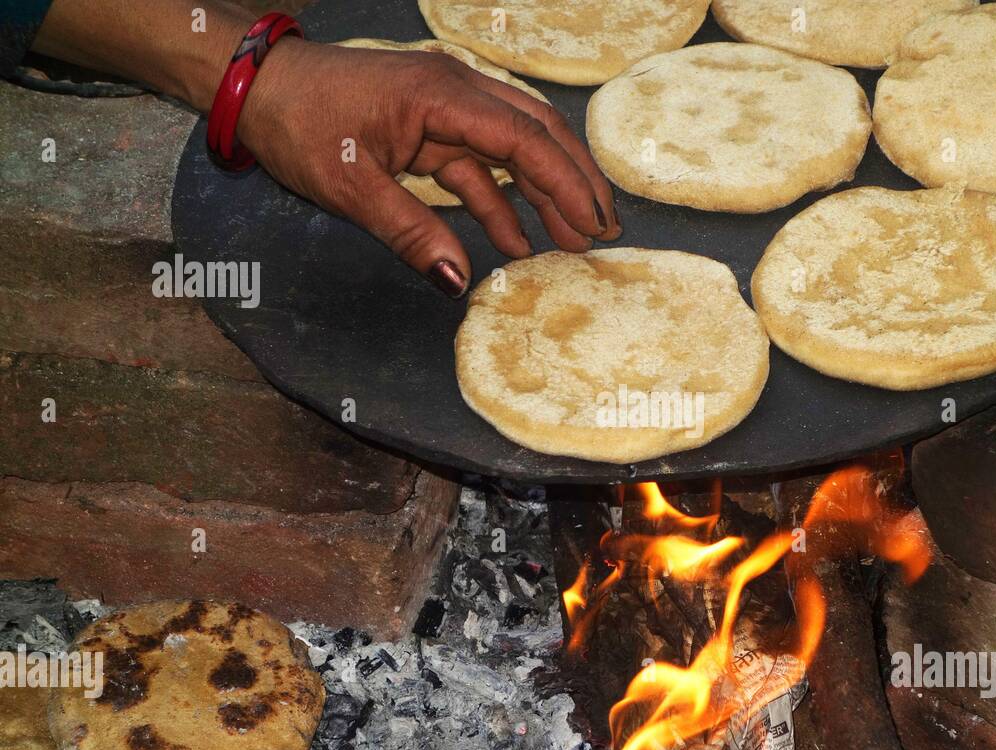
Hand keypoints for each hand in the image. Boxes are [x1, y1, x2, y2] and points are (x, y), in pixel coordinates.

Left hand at [240, 38, 621, 295]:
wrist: (258, 89)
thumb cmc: (300, 124)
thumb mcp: (351, 186)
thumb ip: (410, 233)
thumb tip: (458, 281)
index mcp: (442, 94)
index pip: (523, 137)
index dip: (563, 181)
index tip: (592, 221)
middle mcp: (455, 91)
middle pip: (535, 133)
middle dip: (573, 181)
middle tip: (604, 230)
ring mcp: (445, 108)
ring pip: (514, 148)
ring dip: (543, 193)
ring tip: (572, 239)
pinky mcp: (431, 128)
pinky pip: (479, 164)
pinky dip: (500, 200)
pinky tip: (515, 240)